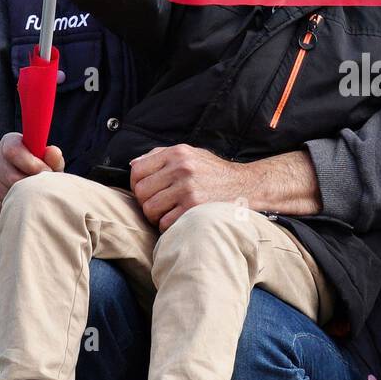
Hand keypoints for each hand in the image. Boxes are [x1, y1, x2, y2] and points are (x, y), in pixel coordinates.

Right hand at [0, 131, 64, 218]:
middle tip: (45, 189)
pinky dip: (18, 207)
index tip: (46, 172)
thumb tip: (53, 152)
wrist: (25, 186)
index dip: (32, 163)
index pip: (13, 150)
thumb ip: (53, 159)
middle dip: (33, 185)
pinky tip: (26, 203)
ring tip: (37, 196)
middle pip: (12, 176)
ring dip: (27, 198)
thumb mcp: (50, 163)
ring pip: (9, 193)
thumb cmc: (41, 170)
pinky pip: (4, 205)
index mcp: (10, 142)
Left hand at [129, 144, 251, 230]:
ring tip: (169, 214)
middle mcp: (181, 168)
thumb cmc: (215, 173)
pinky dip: (169, 226)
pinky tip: (180, 220)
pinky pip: (165, 223)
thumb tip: (133, 165)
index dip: (136, 185)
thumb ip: (161, 155)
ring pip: (150, 209)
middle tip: (159, 206)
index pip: (138, 170)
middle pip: (141, 192)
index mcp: (177, 153)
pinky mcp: (194, 208)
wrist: (247, 186)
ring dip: (156, 217)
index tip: (146, 192)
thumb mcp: (192, 154)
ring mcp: (188, 189)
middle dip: (146, 203)